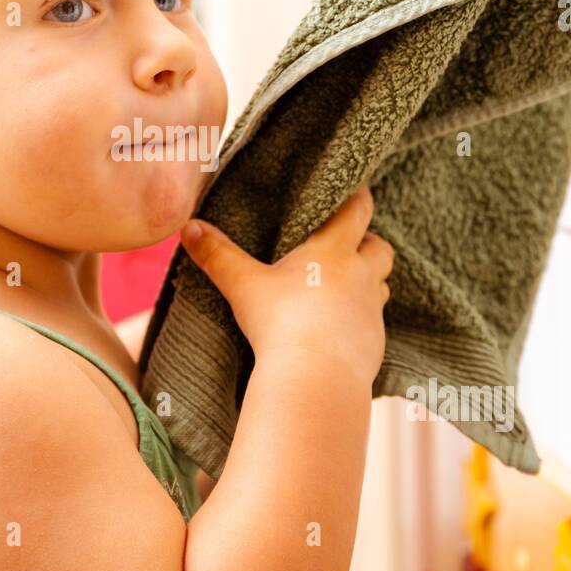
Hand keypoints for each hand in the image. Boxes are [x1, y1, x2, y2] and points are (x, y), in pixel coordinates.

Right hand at [179, 184, 392, 385]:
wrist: (315, 379)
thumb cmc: (281, 325)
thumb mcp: (243, 286)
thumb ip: (217, 255)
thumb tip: (188, 227)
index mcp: (334, 251)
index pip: (358, 210)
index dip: (358, 197)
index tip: (354, 191)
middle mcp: (361, 275)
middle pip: (381, 248)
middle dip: (368, 243)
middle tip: (348, 246)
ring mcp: (371, 310)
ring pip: (381, 284)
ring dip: (368, 281)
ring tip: (343, 286)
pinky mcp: (375, 342)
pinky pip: (374, 322)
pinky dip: (361, 319)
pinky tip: (338, 328)